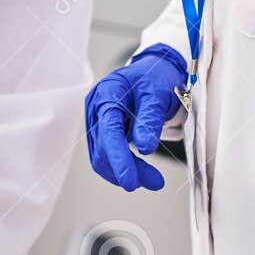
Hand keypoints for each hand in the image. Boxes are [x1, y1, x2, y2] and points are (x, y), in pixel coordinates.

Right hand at [84, 43, 186, 191]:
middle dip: (127, 168)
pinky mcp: (102, 131)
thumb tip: (144, 149)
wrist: (154, 72)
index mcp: (107, 92)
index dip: (118, 158)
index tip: (130, 182)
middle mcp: (96, 107)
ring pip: (102, 155)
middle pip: (103, 147)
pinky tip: (140, 172)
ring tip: (153, 179)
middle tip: (156, 182)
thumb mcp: (158, 94)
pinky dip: (122, 165)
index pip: (109, 130)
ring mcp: (97, 120)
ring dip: (125, 171)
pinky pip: (106, 153)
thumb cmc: (155, 78)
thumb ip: (150, 119)